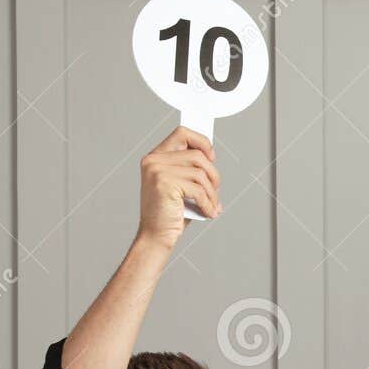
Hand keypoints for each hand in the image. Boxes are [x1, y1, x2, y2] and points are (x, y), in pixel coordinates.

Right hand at [137, 127, 219, 249]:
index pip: (182, 133)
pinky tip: (208, 212)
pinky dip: (208, 204)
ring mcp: (157, 171)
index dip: (202, 142)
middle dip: (213, 175)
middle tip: (215, 192)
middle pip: (198, 155)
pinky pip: (199, 190)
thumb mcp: (181, 185)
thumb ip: (190, 168)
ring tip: (212, 206)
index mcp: (156, 156)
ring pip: (201, 173)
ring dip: (212, 193)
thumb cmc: (170, 212)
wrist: (156, 235)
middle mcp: (154, 160)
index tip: (212, 157)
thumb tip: (211, 155)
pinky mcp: (164, 184)